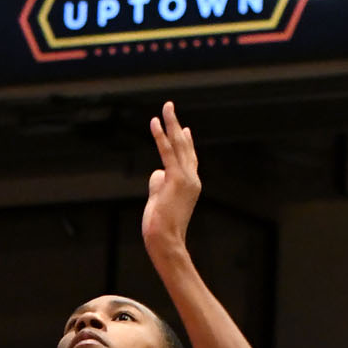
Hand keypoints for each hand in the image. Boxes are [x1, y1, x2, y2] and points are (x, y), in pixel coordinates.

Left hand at [142, 102, 200, 261]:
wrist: (166, 241)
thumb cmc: (160, 228)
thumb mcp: (160, 202)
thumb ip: (159, 185)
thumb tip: (156, 173)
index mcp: (191, 185)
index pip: (189, 159)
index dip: (186, 143)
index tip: (184, 129)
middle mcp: (192, 179)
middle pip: (184, 147)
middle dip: (177, 126)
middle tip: (170, 107)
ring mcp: (186, 178)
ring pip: (177, 145)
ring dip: (171, 124)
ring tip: (166, 106)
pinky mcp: (175, 179)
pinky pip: (166, 152)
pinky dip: (160, 136)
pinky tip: (154, 122)